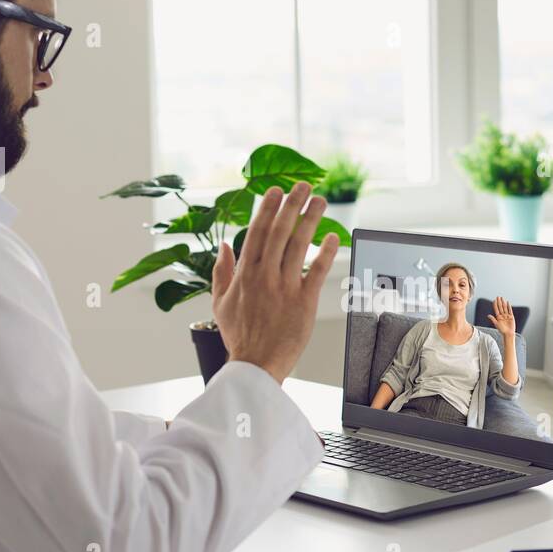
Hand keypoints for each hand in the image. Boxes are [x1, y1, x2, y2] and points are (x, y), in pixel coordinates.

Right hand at [210, 182, 339, 384]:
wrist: (255, 365)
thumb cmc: (239, 336)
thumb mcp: (219, 302)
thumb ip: (221, 271)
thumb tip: (224, 245)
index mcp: (244, 274)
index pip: (256, 232)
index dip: (268, 209)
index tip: (276, 191)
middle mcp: (264, 276)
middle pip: (279, 231)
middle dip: (292, 205)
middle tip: (303, 186)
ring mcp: (284, 287)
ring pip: (299, 245)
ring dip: (311, 219)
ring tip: (320, 201)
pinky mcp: (304, 301)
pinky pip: (317, 270)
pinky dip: (325, 251)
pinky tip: (333, 236)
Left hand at [486, 296, 515, 337]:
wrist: (508, 334)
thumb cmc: (502, 330)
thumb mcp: (496, 324)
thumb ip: (493, 319)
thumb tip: (488, 315)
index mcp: (498, 317)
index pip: (496, 309)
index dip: (495, 304)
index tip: (494, 300)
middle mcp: (502, 316)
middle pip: (500, 307)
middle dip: (499, 302)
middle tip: (498, 297)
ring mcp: (507, 316)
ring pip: (504, 308)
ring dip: (503, 303)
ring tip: (502, 298)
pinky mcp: (511, 317)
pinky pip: (510, 310)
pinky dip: (509, 306)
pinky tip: (507, 302)